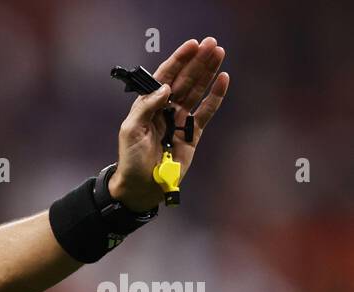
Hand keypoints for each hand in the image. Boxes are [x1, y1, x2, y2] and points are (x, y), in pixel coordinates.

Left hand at [110, 36, 230, 210]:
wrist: (141, 186)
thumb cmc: (131, 160)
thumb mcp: (130, 131)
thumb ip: (146, 107)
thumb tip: (165, 88)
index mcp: (148, 106)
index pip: (164, 77)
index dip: (178, 61)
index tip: (192, 46)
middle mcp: (165, 109)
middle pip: (184, 80)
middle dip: (197, 61)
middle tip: (212, 43)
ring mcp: (180, 120)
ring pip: (197, 91)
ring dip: (208, 72)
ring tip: (219, 53)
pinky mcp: (192, 133)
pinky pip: (206, 111)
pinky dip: (215, 96)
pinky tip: (223, 80)